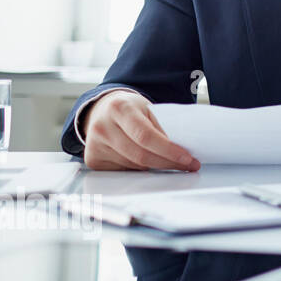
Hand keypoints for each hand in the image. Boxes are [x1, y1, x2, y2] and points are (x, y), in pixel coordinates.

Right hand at [82, 89, 199, 170]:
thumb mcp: (148, 108)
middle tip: (188, 165)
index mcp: (119, 108)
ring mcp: (94, 144)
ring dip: (156, 167)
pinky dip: (140, 169)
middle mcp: (102, 127)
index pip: (146, 135)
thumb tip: (183, 150)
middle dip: (168, 163)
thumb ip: (163, 126)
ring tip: (169, 161)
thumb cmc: (131, 109)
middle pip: (140, 155)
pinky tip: (147, 161)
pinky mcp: (92, 159)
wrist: (103, 110)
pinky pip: (123, 171)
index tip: (187, 158)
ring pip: (134, 166)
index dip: (168, 150)